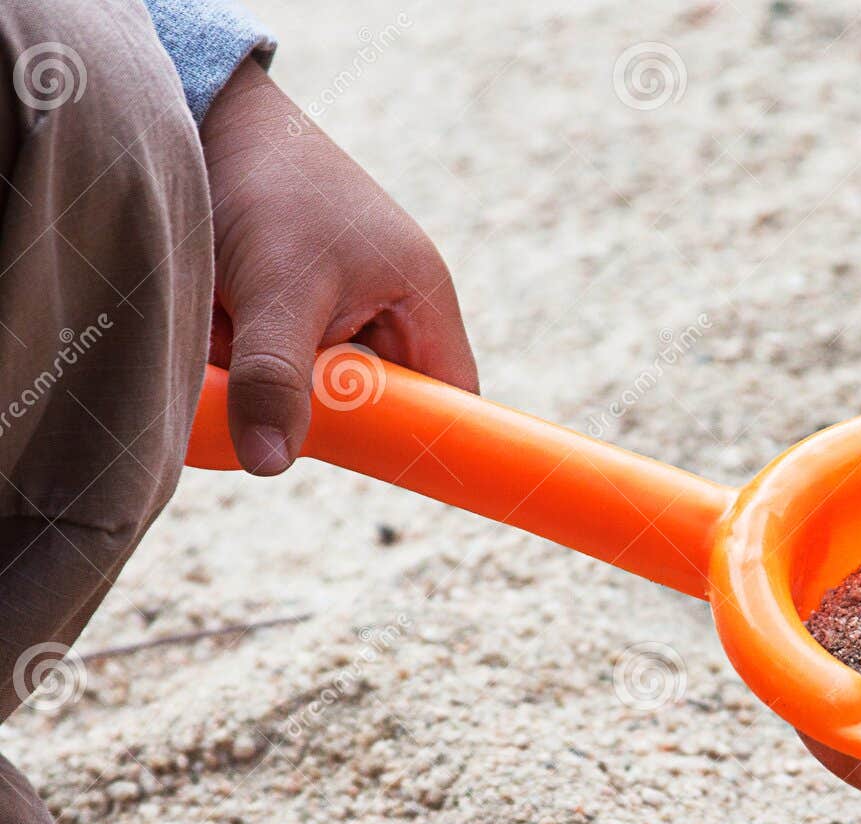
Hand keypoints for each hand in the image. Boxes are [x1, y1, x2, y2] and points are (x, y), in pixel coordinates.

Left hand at [200, 60, 477, 473]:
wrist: (199, 109)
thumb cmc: (265, 183)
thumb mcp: (275, 286)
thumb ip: (276, 377)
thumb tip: (272, 465)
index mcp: (419, 301)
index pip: (450, 402)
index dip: (425, 441)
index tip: (375, 464)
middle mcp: (386, 311)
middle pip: (368, 406)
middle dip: (308, 401)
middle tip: (259, 371)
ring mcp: (332, 311)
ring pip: (303, 389)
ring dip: (255, 373)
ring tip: (221, 316)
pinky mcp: (280, 309)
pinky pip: (262, 364)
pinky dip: (229, 352)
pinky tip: (207, 311)